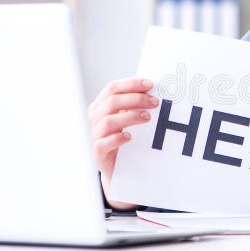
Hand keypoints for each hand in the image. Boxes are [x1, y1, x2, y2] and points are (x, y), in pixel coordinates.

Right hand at [87, 78, 159, 199]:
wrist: (116, 166)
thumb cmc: (122, 137)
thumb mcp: (125, 118)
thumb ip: (132, 105)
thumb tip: (153, 90)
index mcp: (100, 105)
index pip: (112, 88)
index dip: (131, 84)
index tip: (150, 84)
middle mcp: (94, 118)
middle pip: (112, 102)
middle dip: (135, 99)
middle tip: (155, 102)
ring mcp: (94, 135)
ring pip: (108, 121)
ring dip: (130, 116)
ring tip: (148, 117)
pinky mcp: (97, 153)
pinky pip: (103, 143)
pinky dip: (117, 138)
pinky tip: (130, 137)